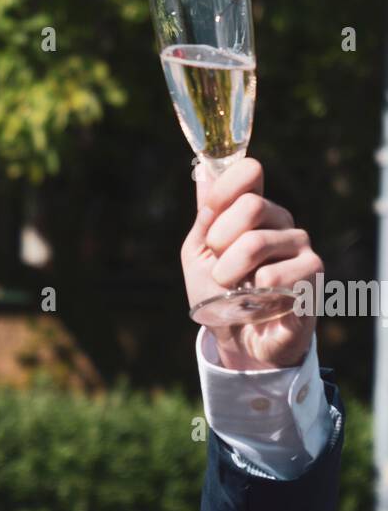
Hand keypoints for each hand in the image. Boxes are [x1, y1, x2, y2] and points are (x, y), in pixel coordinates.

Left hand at [180, 157, 321, 368]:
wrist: (237, 340)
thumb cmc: (219, 294)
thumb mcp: (199, 254)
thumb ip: (205, 216)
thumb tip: (203, 170)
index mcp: (256, 211)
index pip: (250, 172)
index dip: (224, 189)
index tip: (208, 214)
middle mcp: (283, 223)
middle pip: (251, 205)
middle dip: (220, 241)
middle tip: (219, 268)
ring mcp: (301, 247)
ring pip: (257, 242)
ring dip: (229, 273)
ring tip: (234, 291)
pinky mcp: (312, 276)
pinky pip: (273, 277)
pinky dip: (252, 295)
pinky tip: (258, 304)